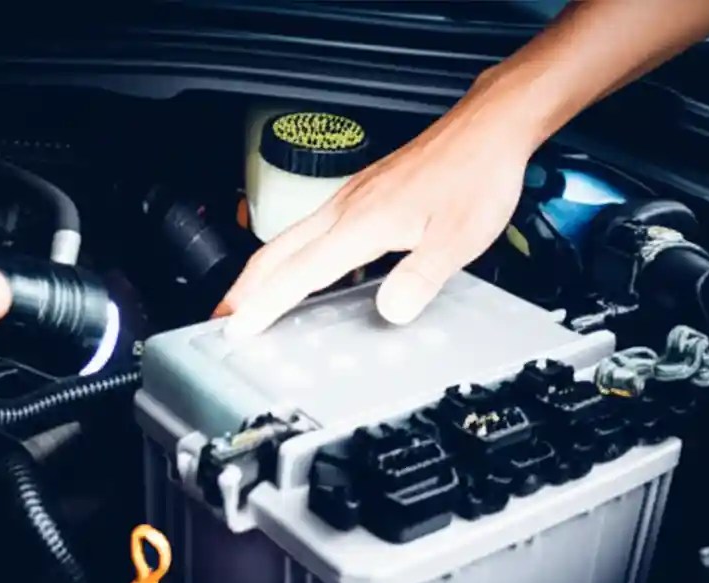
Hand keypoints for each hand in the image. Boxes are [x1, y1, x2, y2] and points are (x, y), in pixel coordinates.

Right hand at [218, 91, 535, 335]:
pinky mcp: (362, 193)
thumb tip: (389, 310)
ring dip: (262, 271)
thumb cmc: (474, 175)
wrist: (486, 129)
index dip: (265, 303)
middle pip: (277, 253)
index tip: (237, 327)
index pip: (299, 272)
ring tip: (248, 298)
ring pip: (290, 238)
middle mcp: (346, 208)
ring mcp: (351, 198)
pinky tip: (301, 265)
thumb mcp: (459, 238)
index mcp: (362, 223)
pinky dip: (290, 254)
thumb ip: (421, 277)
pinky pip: (311, 228)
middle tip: (222, 320)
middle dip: (245, 289)